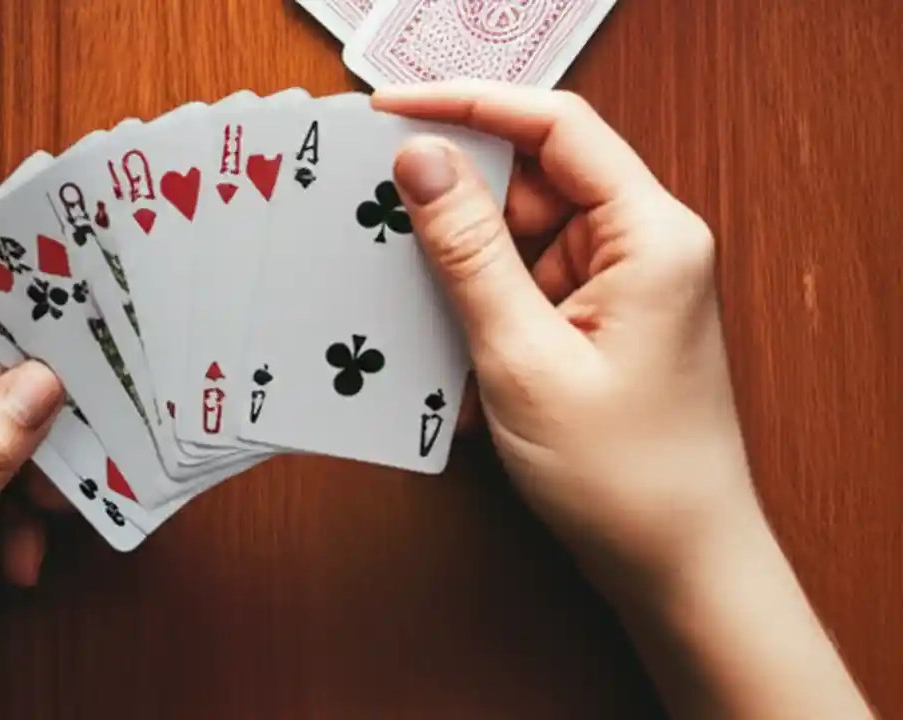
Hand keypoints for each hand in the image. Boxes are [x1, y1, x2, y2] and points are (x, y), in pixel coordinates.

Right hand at [377, 82, 871, 717]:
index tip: (392, 111)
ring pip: (517, 240)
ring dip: (461, 273)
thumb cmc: (625, 475)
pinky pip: (522, 288)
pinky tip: (455, 361)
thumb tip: (421, 161)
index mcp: (649, 233)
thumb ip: (468, 254)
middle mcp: (639, 245)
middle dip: (453, 202)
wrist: (677, 566)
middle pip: (530, 181)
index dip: (470, 106)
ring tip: (418, 316)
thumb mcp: (524, 356)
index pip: (555, 126)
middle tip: (379, 222)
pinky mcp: (594, 322)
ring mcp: (617, 286)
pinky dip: (479, 314)